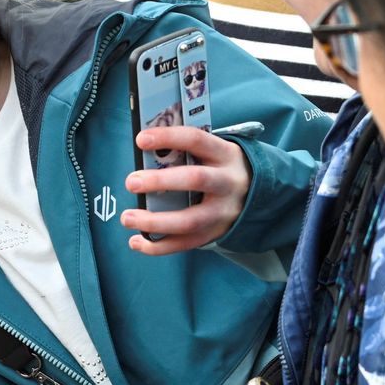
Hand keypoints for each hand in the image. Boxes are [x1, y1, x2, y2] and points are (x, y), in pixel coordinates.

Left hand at [121, 127, 249, 255]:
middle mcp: (227, 182)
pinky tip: (137, 241)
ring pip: (190, 220)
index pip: (196, 140)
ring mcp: (223, 212)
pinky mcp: (215, 233)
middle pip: (195, 180)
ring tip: (127, 218)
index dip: (169, 138)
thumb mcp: (213, 153)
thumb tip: (145, 152)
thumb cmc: (219, 167)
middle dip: (160, 181)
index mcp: (225, 154)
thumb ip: (186, 152)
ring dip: (155, 221)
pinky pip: (186, 243)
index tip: (140, 139)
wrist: (257, 194)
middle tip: (131, 181)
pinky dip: (159, 246)